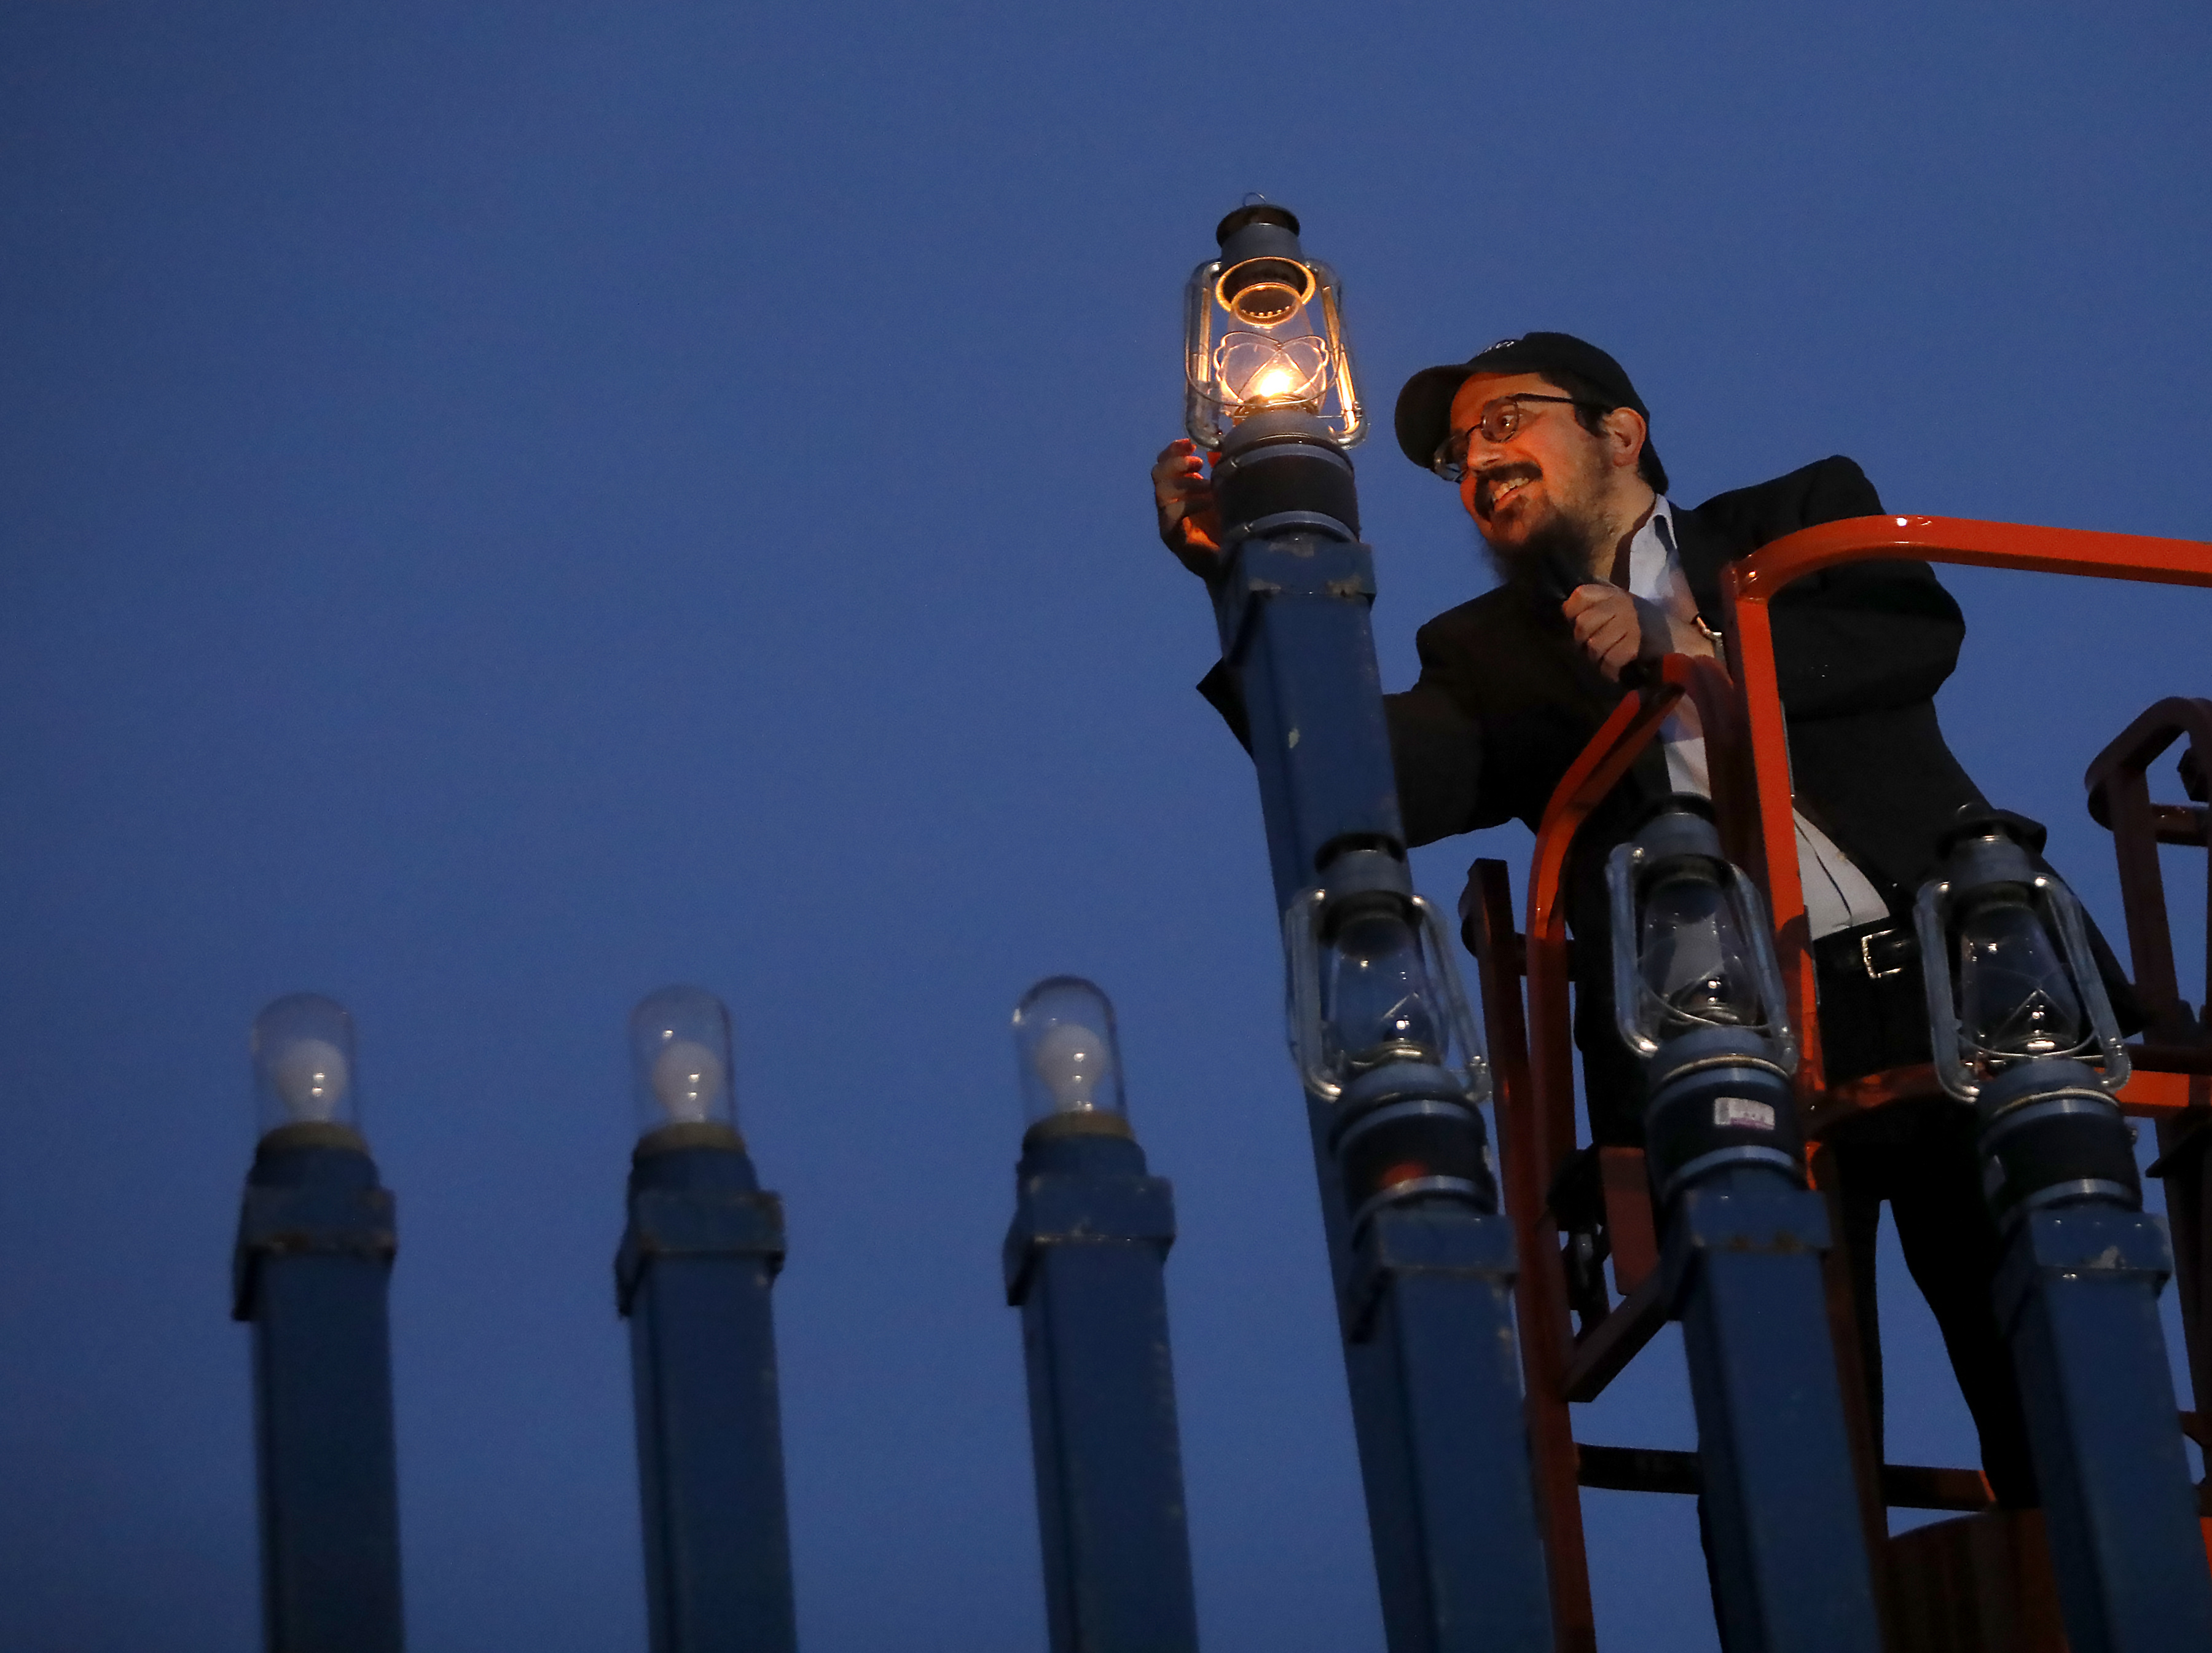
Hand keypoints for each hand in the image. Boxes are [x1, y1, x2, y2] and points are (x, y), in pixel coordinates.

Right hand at [1151, 438, 1223, 578]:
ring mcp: (1168, 522)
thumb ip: (1223, 468)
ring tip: (1210, 487)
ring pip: (1162, 492)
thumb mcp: (1230, 490)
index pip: (1164, 463)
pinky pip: (1171, 515)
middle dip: (1177, 463)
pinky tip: (1210, 503)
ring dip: (1186, 484)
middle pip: (1157, 474)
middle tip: (1198, 465)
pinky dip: (1190, 504)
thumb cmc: (1232, 526)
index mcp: (1180, 490)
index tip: (1190, 443)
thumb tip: (1222, 445)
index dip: (1173, 450)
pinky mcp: (1173, 538)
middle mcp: (1170, 504)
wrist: (1237, 561)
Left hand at [1560, 584, 1713, 681]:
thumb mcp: (1623, 610)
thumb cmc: (1650, 627)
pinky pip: (1610, 659)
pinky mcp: (1637, 642)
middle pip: (1582, 624)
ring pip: (1594, 645)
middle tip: (1596, 649)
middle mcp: (1621, 603)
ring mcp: (1629, 622)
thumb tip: (1566, 612)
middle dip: (1584, 643)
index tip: (1580, 624)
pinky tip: (1619, 671)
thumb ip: (1598, 608)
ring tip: (1610, 660)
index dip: (1572, 611)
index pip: (1579, 595)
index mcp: (1615, 593)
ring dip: (1599, 660)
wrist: (1686, 640)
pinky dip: (1611, 671)